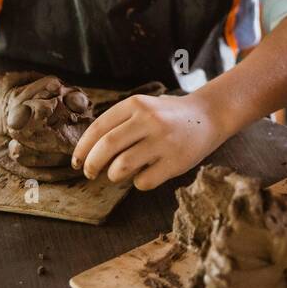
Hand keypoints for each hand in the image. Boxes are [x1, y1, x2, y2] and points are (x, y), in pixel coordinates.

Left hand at [71, 92, 222, 189]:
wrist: (210, 116)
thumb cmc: (169, 116)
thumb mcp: (144, 107)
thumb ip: (119, 123)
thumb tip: (87, 151)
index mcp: (137, 104)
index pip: (98, 127)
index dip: (83, 148)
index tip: (76, 161)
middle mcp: (150, 120)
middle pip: (107, 147)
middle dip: (91, 164)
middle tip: (89, 173)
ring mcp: (164, 141)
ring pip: (121, 167)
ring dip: (113, 175)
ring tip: (118, 174)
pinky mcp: (176, 162)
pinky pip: (143, 181)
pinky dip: (137, 183)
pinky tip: (145, 174)